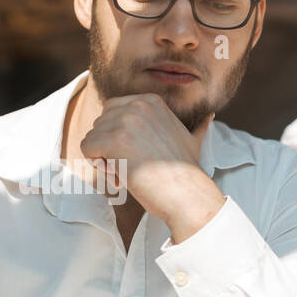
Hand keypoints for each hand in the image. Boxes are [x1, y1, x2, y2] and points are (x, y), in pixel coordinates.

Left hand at [79, 94, 223, 242]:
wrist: (187, 194)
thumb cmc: (187, 173)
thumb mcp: (193, 140)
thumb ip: (197, 126)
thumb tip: (210, 117)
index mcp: (150, 101)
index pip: (112, 111)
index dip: (118, 136)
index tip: (139, 154)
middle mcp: (137, 105)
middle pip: (100, 124)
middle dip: (109, 148)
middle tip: (133, 167)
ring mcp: (125, 121)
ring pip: (92, 138)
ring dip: (105, 160)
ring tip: (130, 173)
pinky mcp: (114, 140)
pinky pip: (87, 149)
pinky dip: (98, 167)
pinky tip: (121, 176)